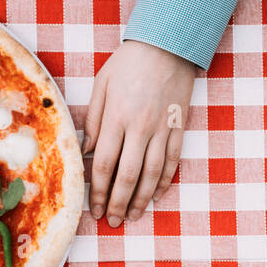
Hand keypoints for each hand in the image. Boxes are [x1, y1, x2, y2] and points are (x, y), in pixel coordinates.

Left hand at [83, 40, 197, 226]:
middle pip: (127, 175)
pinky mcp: (178, 128)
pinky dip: (164, 182)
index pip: (104, 164)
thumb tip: (87, 153)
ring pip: (151, 174)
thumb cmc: (129, 63)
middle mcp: (140, 127)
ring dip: (141, 199)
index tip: (95, 208)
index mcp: (117, 117)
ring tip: (133, 216)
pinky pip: (172, 162)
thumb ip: (93, 120)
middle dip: (118, 202)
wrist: (168, 44)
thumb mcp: (101, 85)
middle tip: (113, 221)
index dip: (99, 191)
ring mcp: (162, 129)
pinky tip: (155, 196)